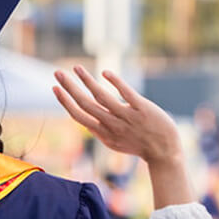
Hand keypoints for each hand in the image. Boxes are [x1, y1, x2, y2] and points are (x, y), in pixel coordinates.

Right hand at [53, 66, 193, 206]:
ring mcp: (127, 117)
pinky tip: (105, 72)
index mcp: (103, 132)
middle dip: (69, 87)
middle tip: (57, 72)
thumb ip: (100, 128)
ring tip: (76, 67)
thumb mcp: (114, 141)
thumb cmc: (138, 144)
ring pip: (101, 96)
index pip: (78, 115)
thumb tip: (88, 116)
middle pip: (84, 103)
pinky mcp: (142, 109)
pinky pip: (126, 93)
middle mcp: (111, 124)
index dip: (65, 101)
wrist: (164, 152)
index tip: (55, 88)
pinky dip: (114, 82)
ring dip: (86, 80)